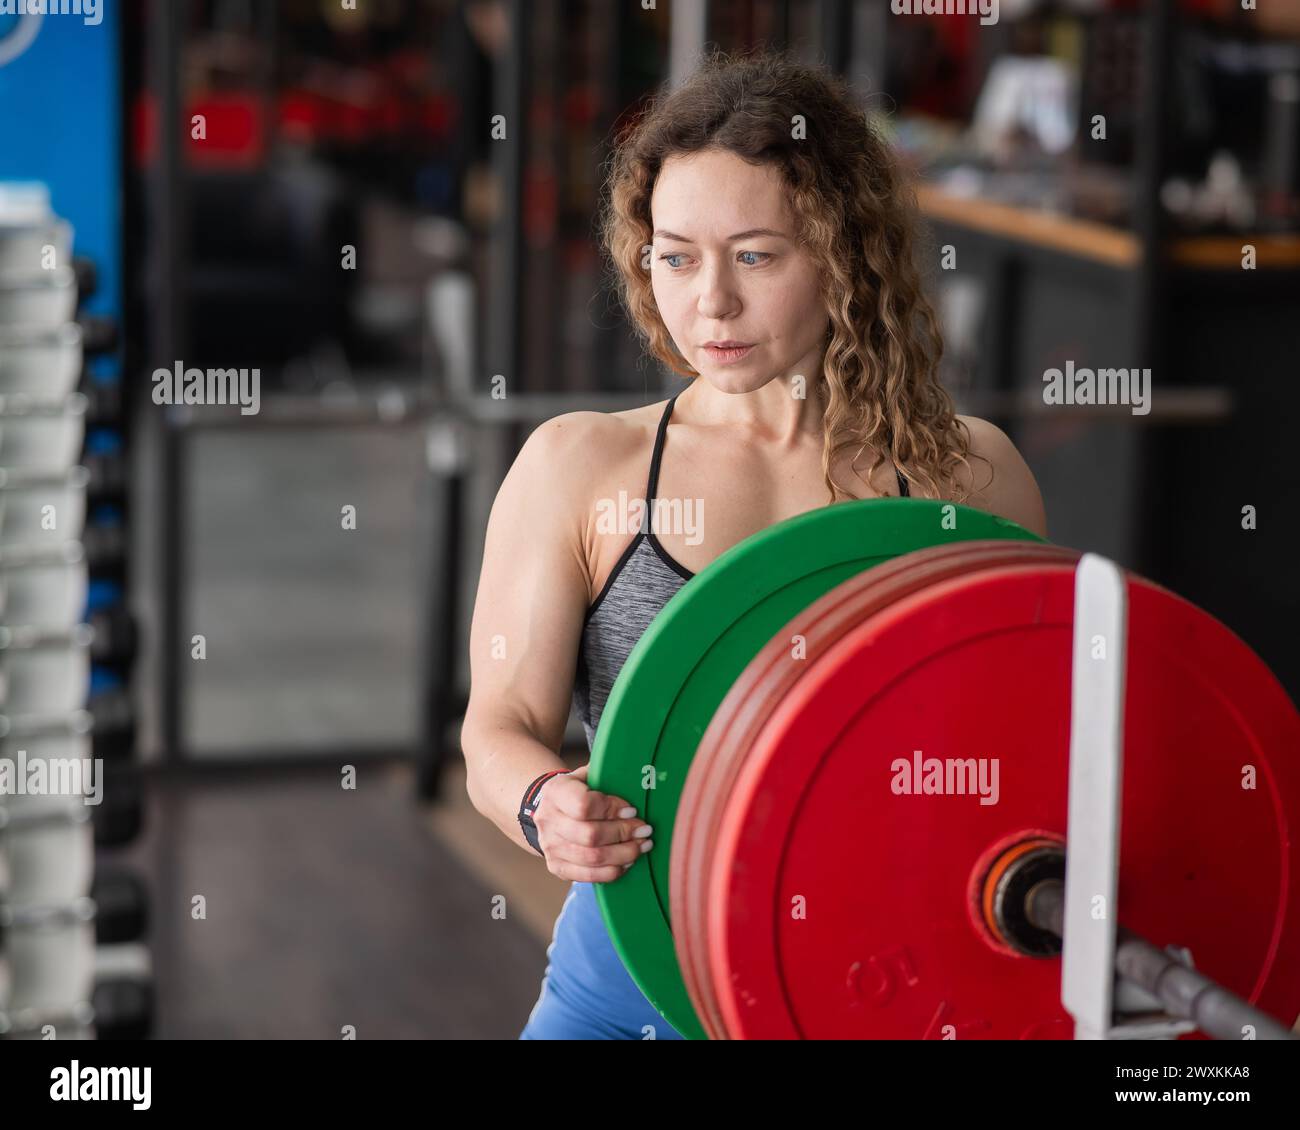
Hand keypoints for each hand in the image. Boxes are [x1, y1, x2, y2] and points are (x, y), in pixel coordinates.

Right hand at [534, 764, 653, 882]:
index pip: (583, 805)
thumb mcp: (588, 775)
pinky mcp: (557, 866)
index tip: (632, 810)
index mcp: (555, 791)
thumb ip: (608, 776)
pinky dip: (613, 870)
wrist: (551, 808)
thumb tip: (640, 778)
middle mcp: (548, 819)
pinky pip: (589, 876)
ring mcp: (550, 846)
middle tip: (644, 830)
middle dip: (624, 833)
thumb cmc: (578, 790)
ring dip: (624, 853)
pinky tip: (627, 861)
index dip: (612, 809)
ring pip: (592, 858)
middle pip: (590, 835)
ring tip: (642, 845)